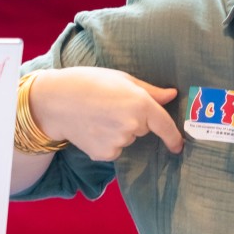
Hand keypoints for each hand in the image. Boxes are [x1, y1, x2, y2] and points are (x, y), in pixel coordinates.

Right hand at [29, 67, 183, 161]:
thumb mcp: (122, 79)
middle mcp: (133, 126)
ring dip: (119, 130)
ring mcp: (119, 142)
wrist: (56, 101)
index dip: (174, 137)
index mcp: (141, 104)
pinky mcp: (105, 154)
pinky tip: (93, 128)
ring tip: (98, 115)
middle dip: (134, 119)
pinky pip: (114, 148)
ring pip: (128, 138)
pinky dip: (107, 141)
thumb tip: (171, 95)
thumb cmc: (88, 82)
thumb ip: (150, 91)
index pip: (165, 125)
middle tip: (111, 105)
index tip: (178, 146)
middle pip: (143, 128)